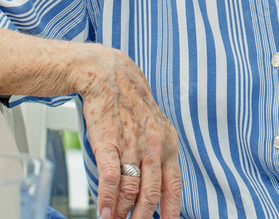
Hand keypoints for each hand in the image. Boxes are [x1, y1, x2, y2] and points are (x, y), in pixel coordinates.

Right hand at [75, 46, 181, 218]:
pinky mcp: (108, 141)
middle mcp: (153, 145)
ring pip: (130, 189)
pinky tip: (104, 210)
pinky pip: (110, 177)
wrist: (108, 75)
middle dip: (142, 218)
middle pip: (150, 193)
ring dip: (122, 212)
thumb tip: (157, 189)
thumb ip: (158, 157)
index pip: (173, 185)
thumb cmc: (130, 105)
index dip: (171, 210)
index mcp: (168, 143)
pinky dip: (107, 198)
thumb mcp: (154, 128)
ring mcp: (131, 143)